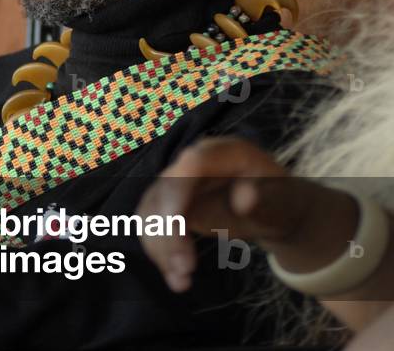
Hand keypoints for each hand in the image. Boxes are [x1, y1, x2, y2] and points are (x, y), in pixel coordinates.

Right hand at [136, 136, 354, 291]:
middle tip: (187, 268)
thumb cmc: (280, 200)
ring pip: (152, 211)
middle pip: (165, 190)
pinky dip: (160, 253)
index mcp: (224, 153)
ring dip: (161, 246)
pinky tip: (177, 280)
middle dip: (168, 230)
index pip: (192, 162)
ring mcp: (177, 184)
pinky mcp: (168, 205)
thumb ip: (265, 198)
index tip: (174, 219)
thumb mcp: (282, 201)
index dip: (178, 188)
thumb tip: (245, 198)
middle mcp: (193, 163)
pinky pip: (153, 227)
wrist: (272, 209)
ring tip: (182, 281)